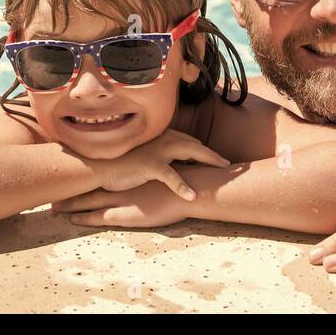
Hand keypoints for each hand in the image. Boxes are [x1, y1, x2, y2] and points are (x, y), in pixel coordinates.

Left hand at [52, 180, 188, 227]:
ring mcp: (123, 198)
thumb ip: (162, 171)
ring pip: (91, 199)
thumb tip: (158, 169)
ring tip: (52, 205)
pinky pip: (101, 216)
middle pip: (92, 184)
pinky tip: (72, 219)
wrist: (192, 189)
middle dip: (72, 185)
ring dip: (72, 201)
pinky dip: (85, 217)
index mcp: (132, 175)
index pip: (105, 173)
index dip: (88, 173)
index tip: (71, 172)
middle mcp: (124, 185)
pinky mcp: (127, 213)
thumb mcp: (170, 172)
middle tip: (52, 188)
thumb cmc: (187, 181)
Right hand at [92, 127, 229, 199]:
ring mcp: (158, 150)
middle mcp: (164, 140)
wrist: (100, 164)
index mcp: (164, 138)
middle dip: (216, 155)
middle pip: (197, 145)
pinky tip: (193, 196)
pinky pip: (171, 176)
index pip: (192, 143)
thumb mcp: (146, 157)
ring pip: (190, 153)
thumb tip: (179, 166)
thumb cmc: (123, 163)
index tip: (226, 161)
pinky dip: (182, 186)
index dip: (209, 152)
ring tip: (225, 173)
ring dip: (209, 162)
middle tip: (235, 165)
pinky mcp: (150, 164)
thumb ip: (163, 158)